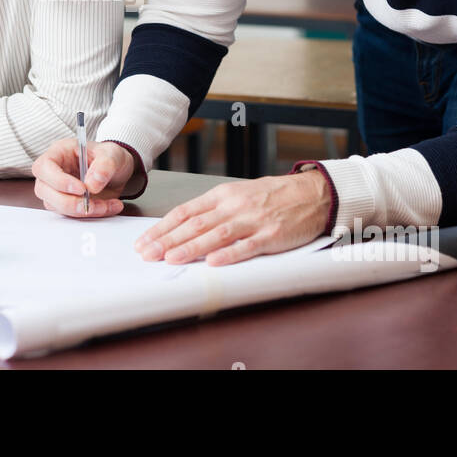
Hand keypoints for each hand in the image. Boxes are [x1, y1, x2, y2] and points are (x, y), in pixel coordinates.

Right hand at [31, 137, 135, 217]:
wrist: (118, 172)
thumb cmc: (109, 157)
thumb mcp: (112, 153)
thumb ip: (105, 165)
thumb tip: (92, 184)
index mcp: (59, 153)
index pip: (44, 167)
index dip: (58, 180)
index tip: (81, 188)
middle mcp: (54, 172)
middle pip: (43, 190)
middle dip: (68, 201)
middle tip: (89, 202)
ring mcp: (58, 190)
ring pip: (56, 206)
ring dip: (82, 210)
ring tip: (106, 205)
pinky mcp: (66, 205)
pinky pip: (71, 215)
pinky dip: (91, 214)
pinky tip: (107, 207)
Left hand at [134, 168, 330, 265]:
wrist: (312, 194)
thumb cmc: (274, 196)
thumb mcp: (238, 195)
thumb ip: (213, 211)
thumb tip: (183, 228)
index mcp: (222, 195)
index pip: (185, 211)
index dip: (162, 227)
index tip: (144, 241)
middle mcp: (234, 206)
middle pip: (195, 224)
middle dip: (167, 240)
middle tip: (147, 254)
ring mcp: (252, 221)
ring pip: (216, 234)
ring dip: (191, 248)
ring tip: (170, 259)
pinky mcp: (271, 235)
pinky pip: (247, 246)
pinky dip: (229, 254)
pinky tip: (213, 262)